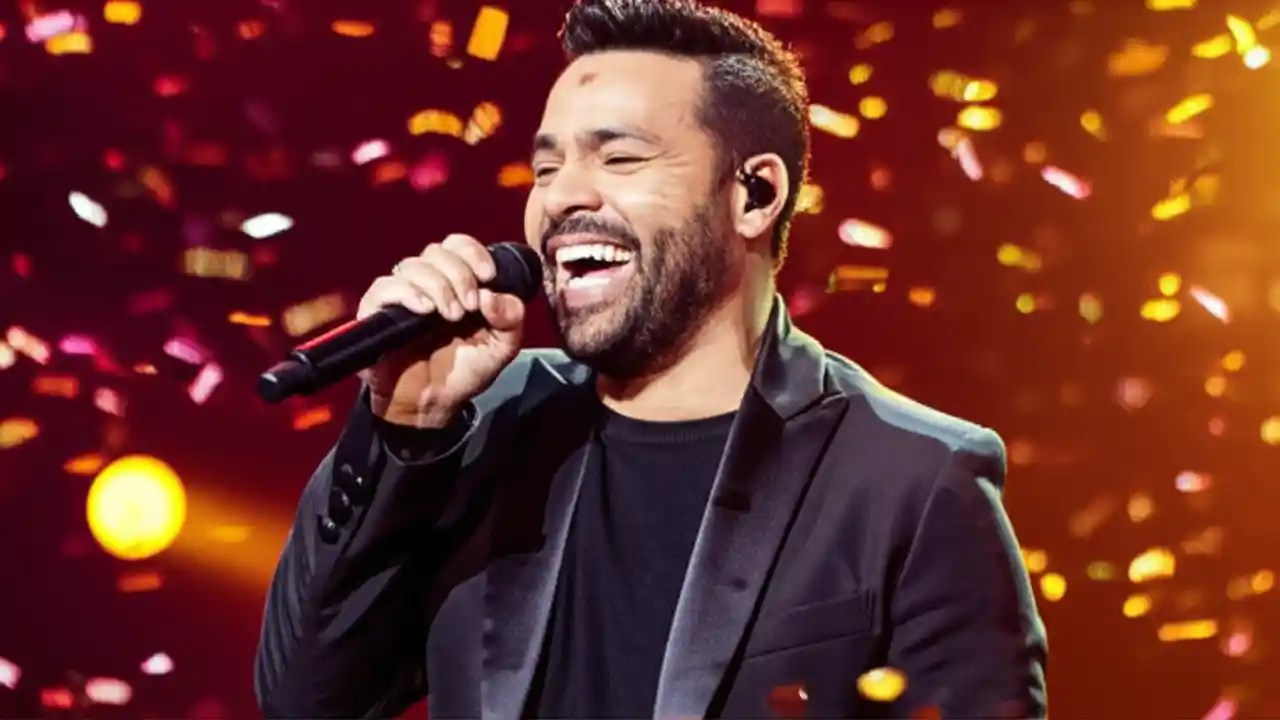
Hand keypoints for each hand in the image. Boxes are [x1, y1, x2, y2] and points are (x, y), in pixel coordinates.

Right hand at [357, 234, 525, 427]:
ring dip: (438, 286)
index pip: (457, 245)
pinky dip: (407, 293)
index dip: (472, 252)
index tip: (488, 275)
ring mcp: (400, 296)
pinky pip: (384, 287)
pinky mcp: (376, 312)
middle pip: (437, 252)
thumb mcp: (502, 346)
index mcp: (456, 282)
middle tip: (468, 307)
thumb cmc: (464, 371)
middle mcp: (427, 283)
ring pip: (413, 266)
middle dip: (459, 274)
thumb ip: (511, 318)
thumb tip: (492, 294)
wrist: (433, 405)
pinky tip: (424, 311)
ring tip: (450, 317)